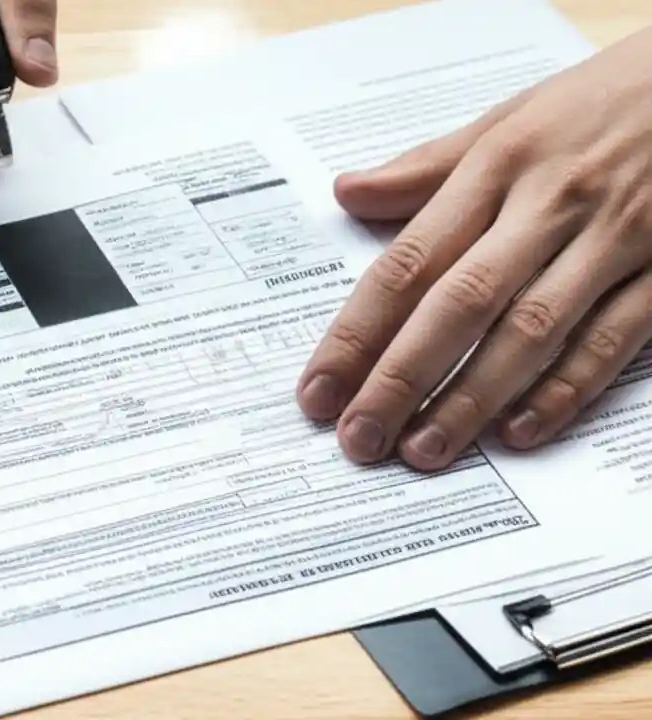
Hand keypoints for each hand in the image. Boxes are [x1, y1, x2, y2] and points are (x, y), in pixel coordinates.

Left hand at [296, 25, 651, 470]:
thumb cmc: (601, 103)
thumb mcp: (509, 120)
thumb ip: (427, 166)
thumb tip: (348, 192)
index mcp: (497, 168)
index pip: (409, 263)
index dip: (356, 333)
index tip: (318, 389)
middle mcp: (549, 206)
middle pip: (459, 304)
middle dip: (400, 378)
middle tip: (359, 437)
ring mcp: (614, 240)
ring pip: (531, 331)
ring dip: (472, 398)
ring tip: (423, 450)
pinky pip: (612, 341)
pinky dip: (565, 390)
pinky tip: (519, 433)